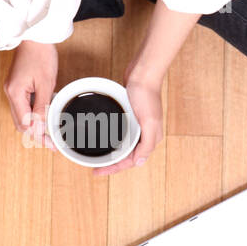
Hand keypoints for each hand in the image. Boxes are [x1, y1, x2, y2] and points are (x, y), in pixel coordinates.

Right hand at [4, 40, 57, 148]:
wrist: (35, 37)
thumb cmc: (41, 55)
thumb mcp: (46, 84)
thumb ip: (41, 108)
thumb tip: (38, 129)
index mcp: (15, 93)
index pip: (24, 123)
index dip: (37, 136)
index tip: (50, 144)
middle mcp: (10, 93)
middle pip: (20, 123)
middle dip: (35, 133)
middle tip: (51, 142)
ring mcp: (12, 89)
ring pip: (22, 115)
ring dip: (34, 124)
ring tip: (50, 131)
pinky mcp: (17, 86)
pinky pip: (24, 106)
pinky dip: (33, 113)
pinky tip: (44, 116)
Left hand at [93, 61, 162, 175]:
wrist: (143, 74)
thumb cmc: (146, 95)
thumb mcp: (149, 121)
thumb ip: (147, 143)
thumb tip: (139, 162)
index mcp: (150, 138)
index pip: (131, 161)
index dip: (114, 168)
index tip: (98, 171)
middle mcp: (145, 134)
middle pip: (127, 156)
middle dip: (111, 164)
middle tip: (95, 168)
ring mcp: (137, 126)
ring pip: (123, 146)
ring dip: (112, 154)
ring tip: (98, 158)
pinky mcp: (130, 117)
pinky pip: (121, 134)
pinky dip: (112, 140)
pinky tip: (103, 140)